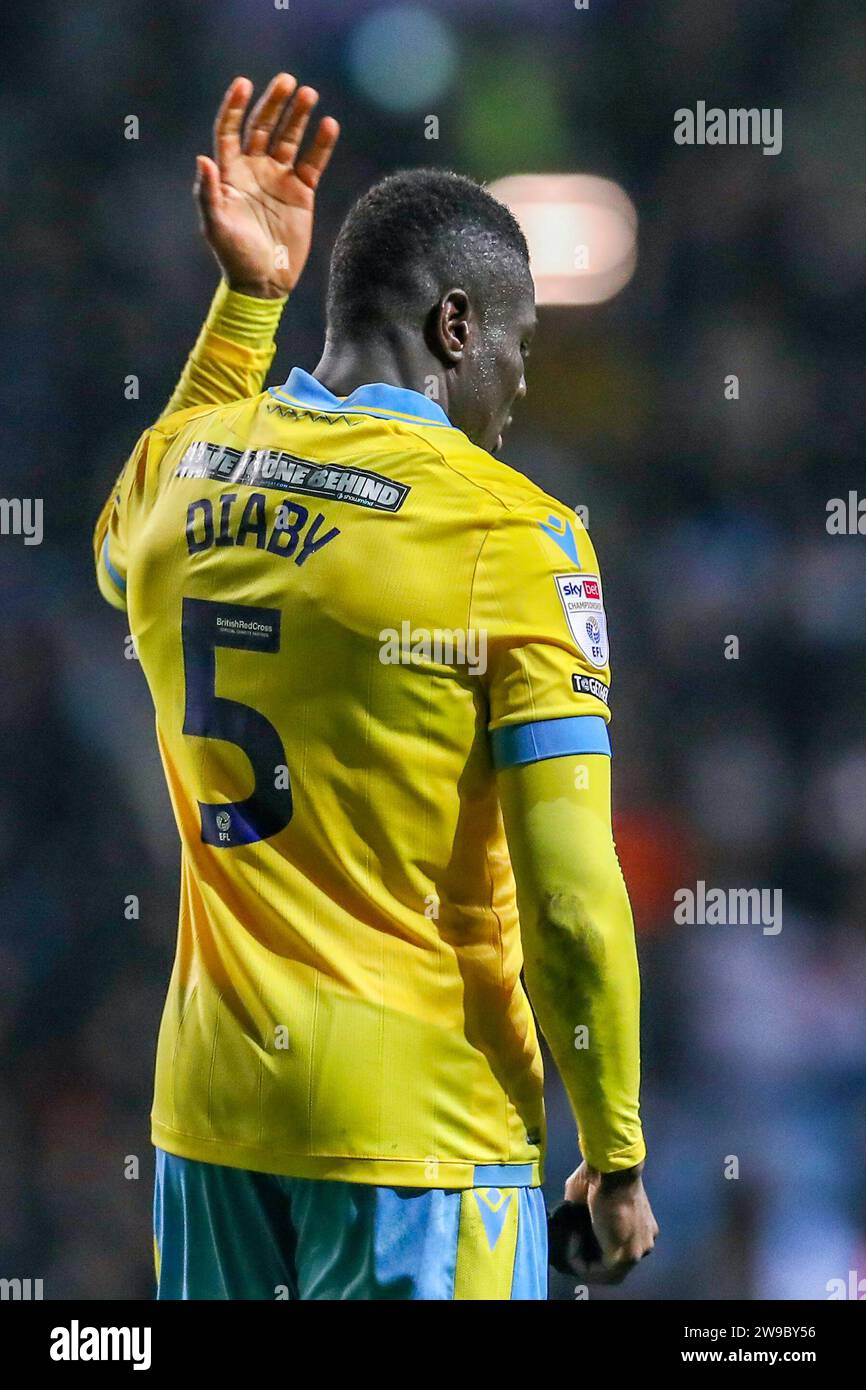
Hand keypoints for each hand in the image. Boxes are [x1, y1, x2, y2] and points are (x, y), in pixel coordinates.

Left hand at [195, 73, 339, 299]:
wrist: (264, 283)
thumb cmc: (234, 256)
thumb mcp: (216, 226)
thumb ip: (208, 192)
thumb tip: (203, 159)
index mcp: (230, 173)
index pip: (231, 130)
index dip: (236, 107)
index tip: (244, 84)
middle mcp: (255, 170)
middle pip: (263, 127)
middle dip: (274, 103)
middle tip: (287, 81)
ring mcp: (279, 179)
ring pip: (289, 139)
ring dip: (298, 117)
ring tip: (309, 94)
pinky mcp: (302, 193)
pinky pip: (313, 163)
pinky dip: (321, 145)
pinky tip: (329, 125)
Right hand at [556, 1161, 657, 1284]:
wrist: (613, 1170)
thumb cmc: (602, 1176)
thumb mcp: (593, 1200)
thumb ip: (586, 1218)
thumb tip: (572, 1225)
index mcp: (642, 1229)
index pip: (617, 1250)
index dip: (592, 1249)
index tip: (573, 1232)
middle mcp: (644, 1245)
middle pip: (613, 1265)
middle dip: (588, 1260)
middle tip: (569, 1244)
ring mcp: (636, 1253)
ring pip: (606, 1272)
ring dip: (582, 1262)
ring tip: (568, 1242)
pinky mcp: (622, 1257)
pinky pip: (597, 1270)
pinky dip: (580, 1261)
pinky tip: (571, 1243)